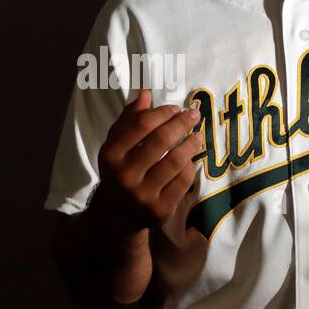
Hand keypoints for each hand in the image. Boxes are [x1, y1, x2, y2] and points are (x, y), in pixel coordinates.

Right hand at [87, 89, 203, 234]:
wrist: (117, 214)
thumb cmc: (120, 169)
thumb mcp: (116, 145)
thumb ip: (129, 119)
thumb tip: (145, 94)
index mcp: (110, 155)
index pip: (141, 125)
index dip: (162, 113)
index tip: (176, 108)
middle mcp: (124, 176)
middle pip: (161, 140)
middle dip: (181, 123)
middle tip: (194, 115)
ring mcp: (143, 195)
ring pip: (175, 161)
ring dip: (191, 144)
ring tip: (197, 136)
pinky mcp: (160, 210)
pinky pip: (183, 182)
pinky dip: (190, 167)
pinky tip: (191, 160)